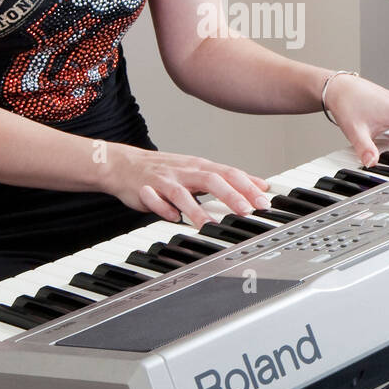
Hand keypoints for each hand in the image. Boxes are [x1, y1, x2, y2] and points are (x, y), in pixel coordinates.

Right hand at [102, 144, 271, 226]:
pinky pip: (158, 199)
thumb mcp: (198, 171)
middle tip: (248, 210)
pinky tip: (174, 219)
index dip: (249, 185)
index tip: (265, 200)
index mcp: (201, 166)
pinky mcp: (148, 189)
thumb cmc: (164, 171)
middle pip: (214, 179)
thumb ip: (225, 179)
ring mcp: (167, 179)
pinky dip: (166, 209)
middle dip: (232, 195)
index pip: (230, 173)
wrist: (123, 164)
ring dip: (198, 208)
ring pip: (185, 192)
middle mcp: (187, 170)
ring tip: (211, 224)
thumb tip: (259, 184)